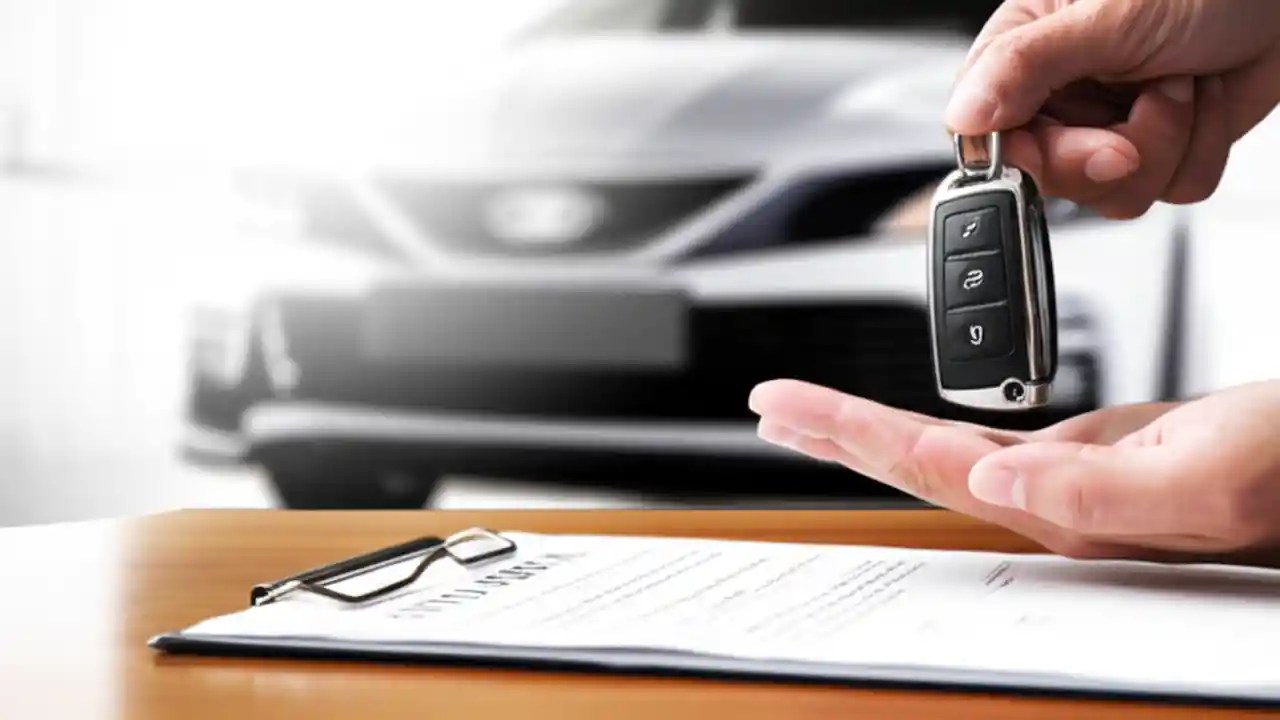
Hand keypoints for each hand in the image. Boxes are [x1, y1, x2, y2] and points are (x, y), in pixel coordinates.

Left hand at [749, 379, 1279, 565]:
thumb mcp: (1206, 478)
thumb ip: (1098, 489)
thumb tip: (995, 477)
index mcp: (1062, 507)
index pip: (926, 468)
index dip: (848, 435)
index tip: (785, 407)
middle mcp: (1050, 500)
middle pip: (914, 465)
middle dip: (836, 434)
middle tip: (771, 404)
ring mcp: (1065, 479)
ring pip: (944, 453)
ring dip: (872, 430)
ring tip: (814, 412)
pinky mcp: (1091, 454)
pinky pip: (988, 439)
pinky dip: (937, 425)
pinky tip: (913, 426)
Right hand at [949, 0, 1279, 217]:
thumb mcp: (1103, 16)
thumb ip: (1023, 67)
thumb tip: (964, 116)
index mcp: (1021, 58)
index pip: (987, 137)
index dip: (1025, 158)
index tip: (1068, 149)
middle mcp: (1059, 99)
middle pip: (1052, 179)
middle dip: (1110, 153)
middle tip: (1142, 112)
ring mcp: (1110, 129)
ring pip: (1114, 193)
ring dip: (1166, 143)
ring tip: (1180, 83)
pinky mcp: (1162, 151)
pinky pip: (1170, 190)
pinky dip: (1200, 149)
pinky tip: (1203, 98)